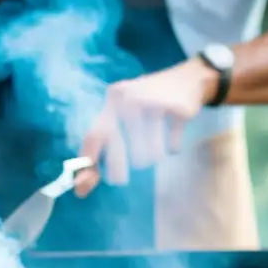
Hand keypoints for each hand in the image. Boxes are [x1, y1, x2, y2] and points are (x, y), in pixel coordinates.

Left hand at [74, 58, 218, 197]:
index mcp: (112, 101)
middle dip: (117, 169)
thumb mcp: (120, 120)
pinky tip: (171, 137)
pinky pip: (170, 146)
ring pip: (147, 151)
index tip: (88, 185)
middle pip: (118, 145)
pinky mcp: (178, 109)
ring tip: (152, 150)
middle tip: (120, 180)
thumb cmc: (146, 108)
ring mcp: (155, 102)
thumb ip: (99, 150)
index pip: (94, 135)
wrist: (187, 80)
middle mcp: (130, 99)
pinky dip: (171, 149)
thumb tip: (80, 187)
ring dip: (149, 157)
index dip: (90, 162)